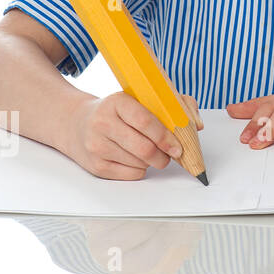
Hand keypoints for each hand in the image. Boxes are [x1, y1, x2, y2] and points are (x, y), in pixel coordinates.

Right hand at [64, 91, 201, 180]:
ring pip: (138, 163)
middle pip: (143, 148)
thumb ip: (174, 104)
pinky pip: (129, 174)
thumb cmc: (118, 111)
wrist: (76, 123)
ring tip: (151, 153)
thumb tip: (197, 125)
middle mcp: (102, 123)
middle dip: (164, 155)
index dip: (166, 137)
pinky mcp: (94, 165)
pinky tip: (136, 159)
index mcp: (117, 102)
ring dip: (152, 162)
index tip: (178, 147)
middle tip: (171, 154)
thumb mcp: (140, 98)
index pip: (146, 122)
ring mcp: (96, 145)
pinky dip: (141, 170)